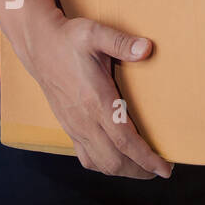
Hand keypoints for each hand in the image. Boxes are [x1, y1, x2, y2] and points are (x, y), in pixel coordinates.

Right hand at [21, 13, 174, 179]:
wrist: (38, 46)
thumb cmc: (69, 39)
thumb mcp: (96, 34)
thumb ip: (122, 43)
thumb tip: (146, 48)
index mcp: (95, 101)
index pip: (125, 141)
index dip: (146, 158)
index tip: (165, 168)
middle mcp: (84, 120)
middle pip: (114, 160)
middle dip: (139, 170)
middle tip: (161, 169)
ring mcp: (74, 126)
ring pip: (99, 162)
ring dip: (123, 170)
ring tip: (143, 168)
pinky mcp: (68, 126)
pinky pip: (85, 156)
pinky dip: (104, 164)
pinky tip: (116, 159)